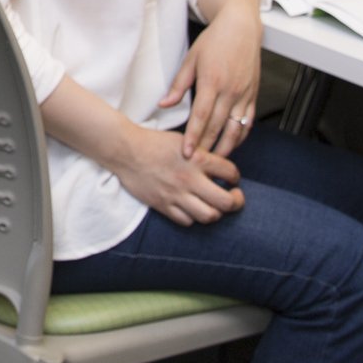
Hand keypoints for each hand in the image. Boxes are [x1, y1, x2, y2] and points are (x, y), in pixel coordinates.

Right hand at [110, 127, 244, 226]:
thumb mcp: (184, 141)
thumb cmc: (154, 142)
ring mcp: (177, 195)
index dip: (235, 177)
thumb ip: (202, 155)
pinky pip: (186, 221)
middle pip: (226, 202)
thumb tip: (219, 169)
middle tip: (234, 197)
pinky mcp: (163, 205)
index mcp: (198, 159)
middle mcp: (190, 179)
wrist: (126, 150)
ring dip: (216, 212)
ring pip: (209, 216)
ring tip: (214, 206)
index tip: (232, 179)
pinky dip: (193, 217)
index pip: (231, 173)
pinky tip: (192, 209)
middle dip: (236, 202)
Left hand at [163, 4, 261, 157]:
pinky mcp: (253, 95)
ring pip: (236, 128)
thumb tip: (164, 104)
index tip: (186, 153)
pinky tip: (233, 144)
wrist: (241, 28)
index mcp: (212, 82)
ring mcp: (244, 94)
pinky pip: (248, 121)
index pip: (201, 117)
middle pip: (218, 127)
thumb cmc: (214, 41)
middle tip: (197, 164)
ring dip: (226, 147)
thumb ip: (179, 85)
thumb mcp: (191, 60)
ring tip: (215, 161)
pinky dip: (241, 135)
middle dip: (207, 147)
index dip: (193, 137)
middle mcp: (230, 91)